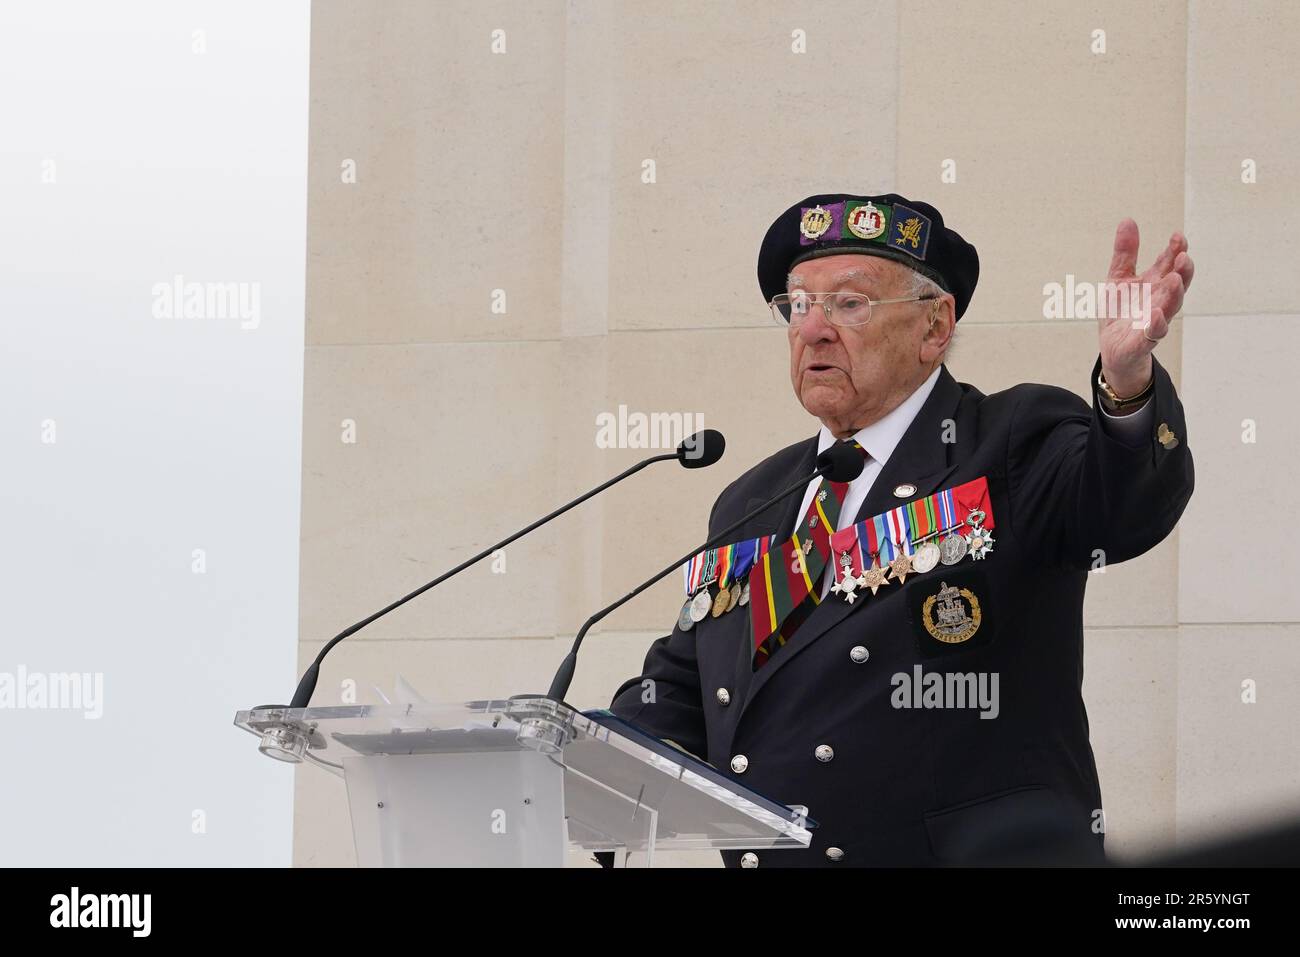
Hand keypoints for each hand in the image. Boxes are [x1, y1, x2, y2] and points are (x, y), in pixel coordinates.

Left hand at [1100, 219, 1194, 395]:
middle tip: (1183, 256)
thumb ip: (1125, 253)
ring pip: (1170, 307)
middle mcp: (1159, 300)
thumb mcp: (1118, 278)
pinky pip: (1154, 333)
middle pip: (1176, 283)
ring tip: (1174, 278)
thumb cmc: (1120, 312)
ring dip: (1174, 293)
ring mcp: (1154, 321)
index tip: (1177, 236)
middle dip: (1182, 270)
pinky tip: (1157, 314)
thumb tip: (1128, 220)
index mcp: (1155, 284)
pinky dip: (1157, 324)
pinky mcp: (1143, 341)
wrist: (1113, 349)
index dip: (1175, 251)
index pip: (1169, 264)